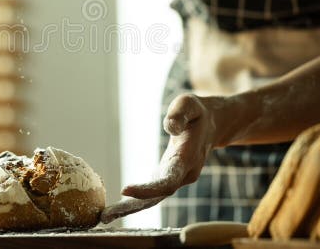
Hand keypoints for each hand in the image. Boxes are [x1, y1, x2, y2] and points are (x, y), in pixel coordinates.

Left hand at [100, 94, 219, 223]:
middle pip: (158, 196)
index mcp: (187, 158)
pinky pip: (153, 193)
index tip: (125, 190)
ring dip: (131, 208)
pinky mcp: (170, 176)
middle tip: (106, 216)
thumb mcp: (189, 104)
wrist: (213, 124)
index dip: (148, 188)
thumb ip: (179, 114)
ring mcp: (178, 177)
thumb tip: (169, 127)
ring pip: (155, 198)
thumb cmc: (197, 112)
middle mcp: (184, 173)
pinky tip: (118, 208)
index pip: (168, 180)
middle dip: (133, 206)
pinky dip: (136, 201)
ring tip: (105, 216)